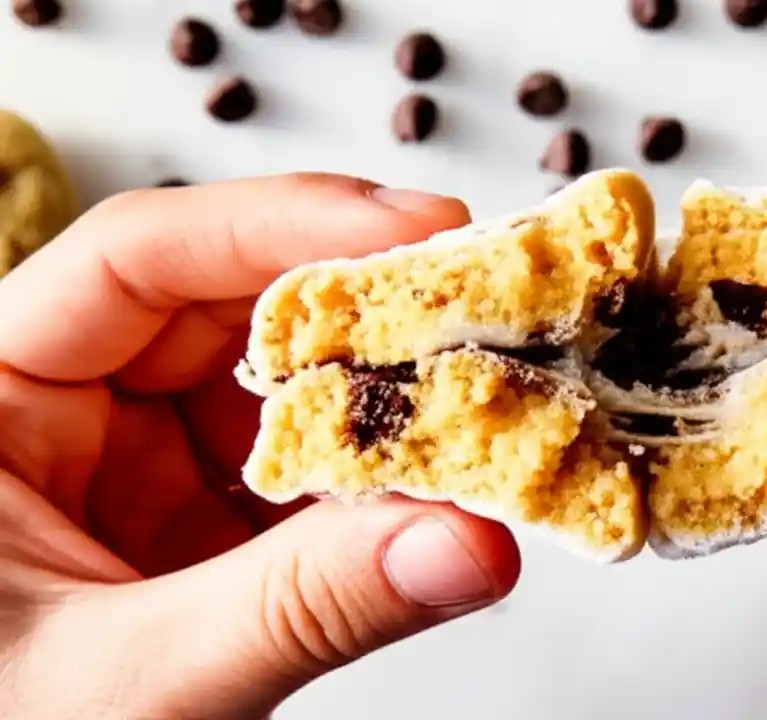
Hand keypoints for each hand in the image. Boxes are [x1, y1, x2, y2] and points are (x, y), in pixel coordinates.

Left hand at [0, 175, 520, 718]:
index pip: (137, 259)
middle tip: (485, 300)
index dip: (281, 223)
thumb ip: (297, 609)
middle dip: (364, 304)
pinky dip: (382, 473)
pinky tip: (443, 478)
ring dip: (386, 391)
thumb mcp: (128, 683)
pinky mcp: (209, 529)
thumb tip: (467, 544)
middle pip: (231, 305)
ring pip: (285, 387)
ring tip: (484, 389)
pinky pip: (310, 471)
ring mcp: (147, 470)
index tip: (416, 228)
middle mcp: (72, 414)